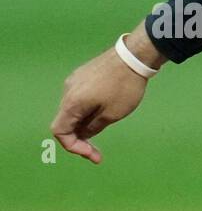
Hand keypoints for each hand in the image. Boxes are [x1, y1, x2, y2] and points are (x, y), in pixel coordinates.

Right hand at [51, 27, 162, 162]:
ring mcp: (74, 82)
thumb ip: (94, 127)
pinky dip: (86, 112)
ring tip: (101, 133)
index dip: (73, 146)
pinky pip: (79, 100)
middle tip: (97, 153)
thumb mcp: (112, 114)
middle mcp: (68, 91)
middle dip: (80, 139)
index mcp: (72, 103)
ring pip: (73, 111)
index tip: (91, 154)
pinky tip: (102, 115)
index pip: (60, 131)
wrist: (133, 57)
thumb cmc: (125, 87)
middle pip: (66, 122)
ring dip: (84, 126)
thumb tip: (84, 134)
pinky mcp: (82, 76)